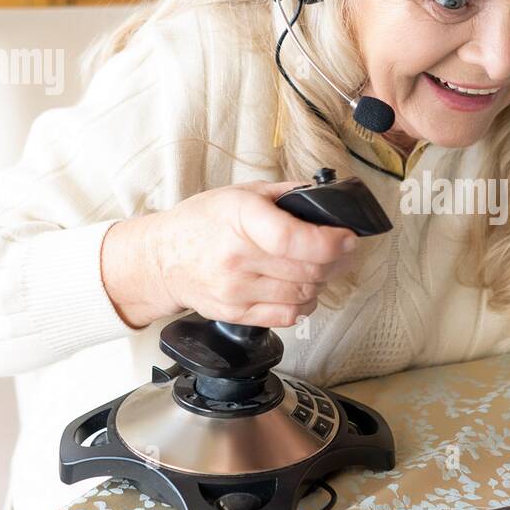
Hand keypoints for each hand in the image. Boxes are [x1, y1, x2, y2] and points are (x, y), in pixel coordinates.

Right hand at [101, 180, 358, 328]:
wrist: (162, 257)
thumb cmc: (203, 221)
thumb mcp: (242, 193)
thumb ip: (287, 195)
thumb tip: (329, 200)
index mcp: (240, 218)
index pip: (293, 239)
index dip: (330, 243)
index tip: (347, 239)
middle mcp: (236, 257)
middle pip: (306, 269)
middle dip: (334, 262)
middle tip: (340, 252)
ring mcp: (235, 290)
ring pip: (302, 295)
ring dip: (320, 283)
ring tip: (317, 269)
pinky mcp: (235, 313)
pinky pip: (286, 317)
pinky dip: (303, 305)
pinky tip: (299, 290)